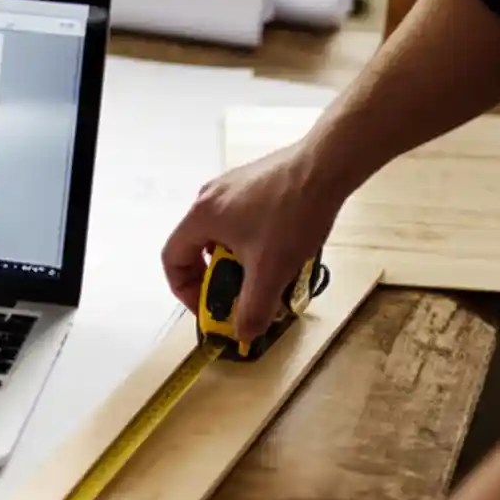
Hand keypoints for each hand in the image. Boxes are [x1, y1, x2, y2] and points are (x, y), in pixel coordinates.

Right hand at [161, 142, 347, 341]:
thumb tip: (244, 335)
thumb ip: (253, 308)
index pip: (172, 259)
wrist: (327, 165)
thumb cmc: (291, 216)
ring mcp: (231, 185)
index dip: (186, 291)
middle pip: (196, 247)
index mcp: (201, 216)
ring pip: (220, 234)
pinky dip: (249, 241)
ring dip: (235, 260)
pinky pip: (239, 218)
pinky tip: (279, 247)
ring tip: (264, 272)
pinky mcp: (253, 180)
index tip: (211, 307)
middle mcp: (208, 197)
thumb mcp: (271, 271)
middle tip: (240, 295)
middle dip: (216, 278)